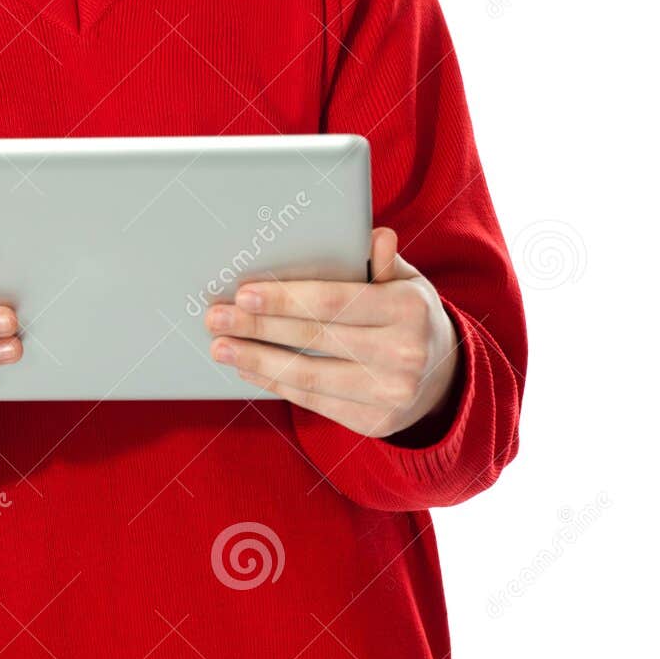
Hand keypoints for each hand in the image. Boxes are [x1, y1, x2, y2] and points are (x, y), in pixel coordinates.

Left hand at [202, 227, 460, 437]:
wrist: (443, 377)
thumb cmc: (408, 315)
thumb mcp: (406, 282)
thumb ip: (384, 261)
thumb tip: (375, 237)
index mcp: (409, 309)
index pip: (335, 302)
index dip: (285, 299)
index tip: (243, 294)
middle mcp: (404, 354)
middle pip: (314, 338)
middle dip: (257, 327)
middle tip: (216, 317)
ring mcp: (390, 393)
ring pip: (309, 376)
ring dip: (256, 360)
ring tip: (221, 347)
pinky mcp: (374, 421)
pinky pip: (314, 400)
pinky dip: (276, 382)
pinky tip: (249, 367)